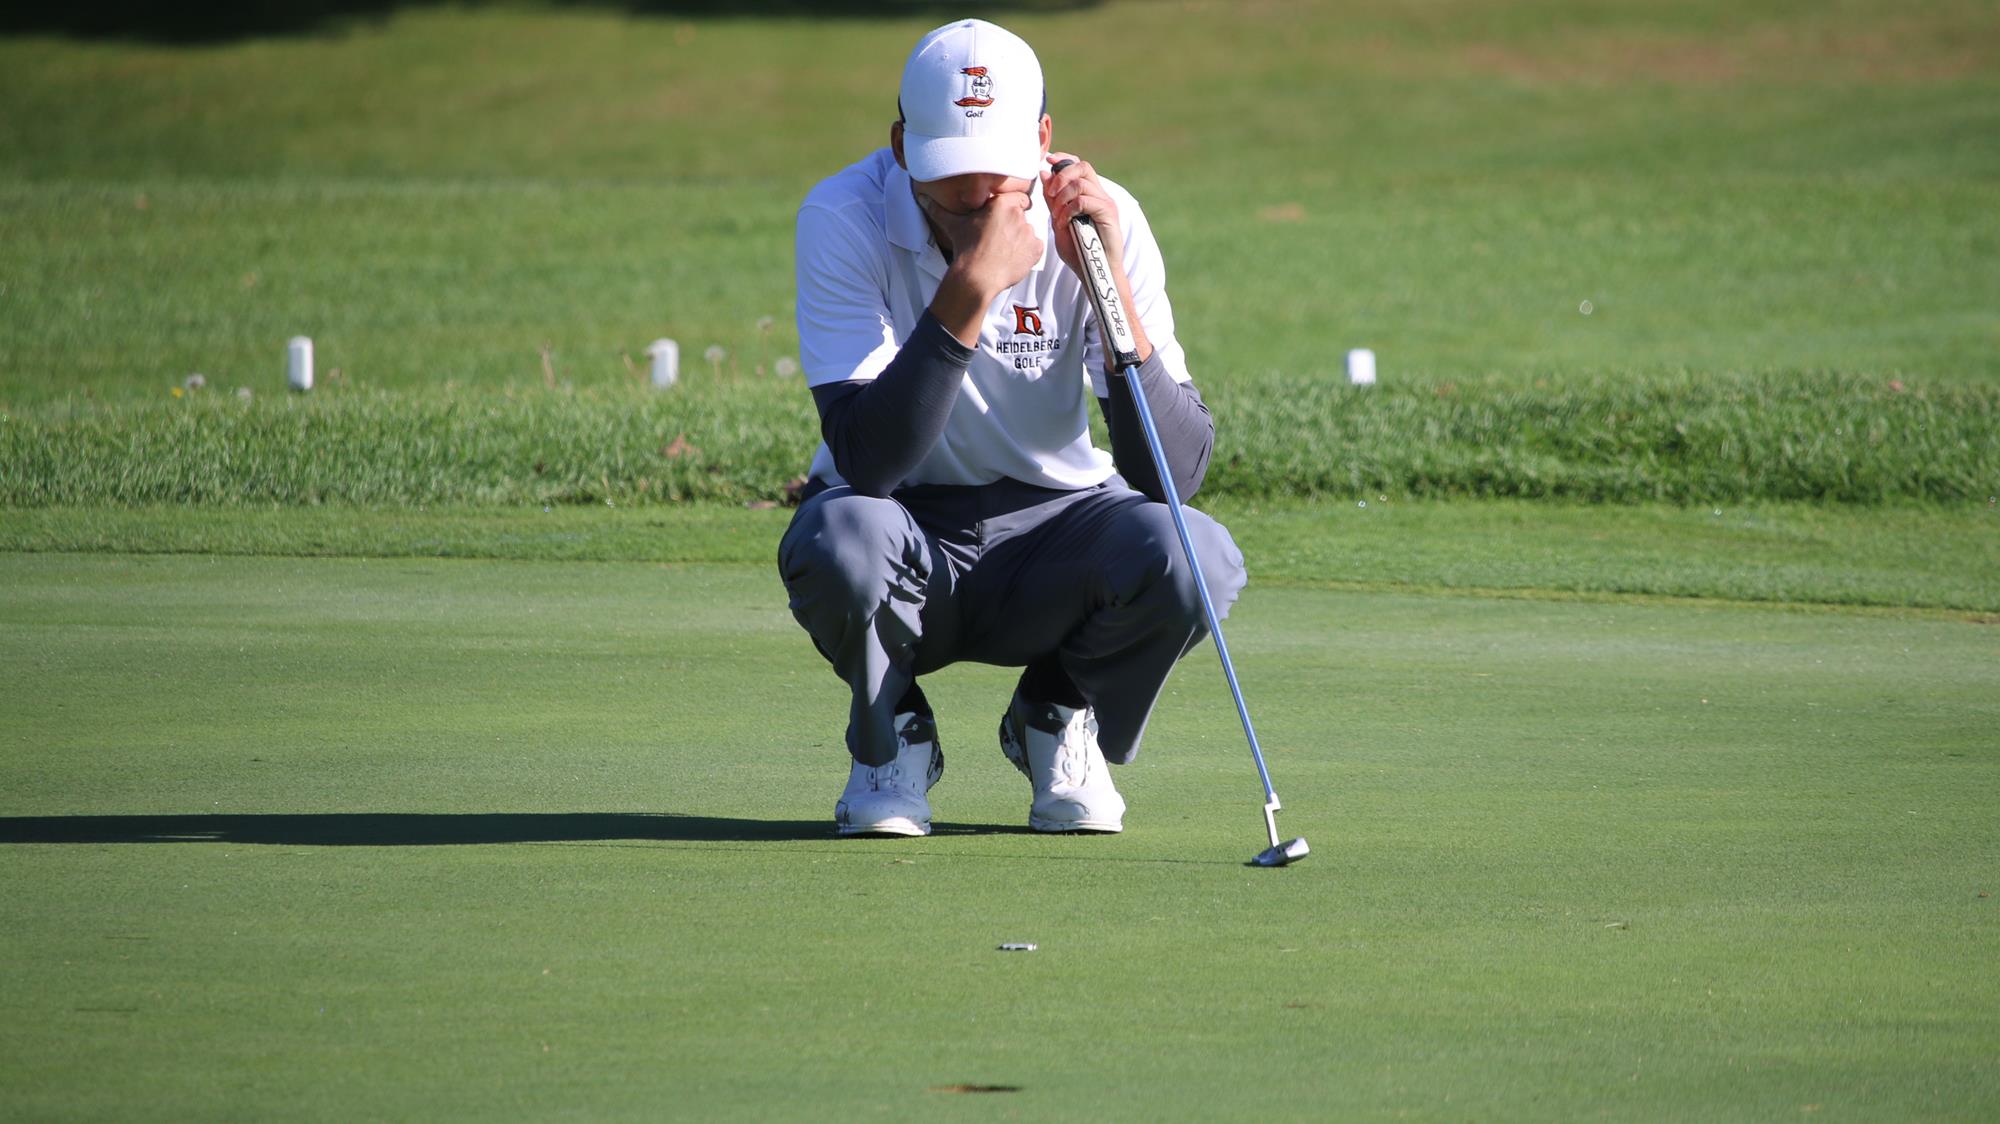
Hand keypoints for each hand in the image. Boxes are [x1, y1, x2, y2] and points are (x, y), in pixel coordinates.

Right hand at [924, 189, 1044, 347]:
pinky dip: (1027, 253)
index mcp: (1003, 203)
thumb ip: (939, 209)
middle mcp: (1019, 215)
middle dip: (1013, 225)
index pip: (1019, 198)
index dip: (1011, 208)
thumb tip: (922, 198)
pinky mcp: (1036, 250)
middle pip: (1022, 216)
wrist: (976, 277)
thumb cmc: (965, 248)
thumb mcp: (953, 225)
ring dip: (1020, 239)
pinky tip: (1011, 258)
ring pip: (1028, 232)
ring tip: (1002, 251)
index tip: (1001, 220)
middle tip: (998, 238)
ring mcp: (1029, 233)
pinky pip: (1036, 248)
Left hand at [1041, 152, 1123, 281]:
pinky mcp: (1108, 214)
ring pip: (1081, 183)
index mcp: (1090, 194)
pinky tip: (1064, 223)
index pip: (1079, 165)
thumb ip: (1052, 200)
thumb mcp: (1059, 222)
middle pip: (1083, 166)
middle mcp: (1100, 195)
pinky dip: (1069, 210)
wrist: (1095, 273)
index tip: (1049, 161)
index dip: (1064, 159)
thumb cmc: (1079, 252)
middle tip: (1051, 194)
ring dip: (1062, 197)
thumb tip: (1044, 174)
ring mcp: (1106, 203)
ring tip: (1057, 215)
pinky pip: (1084, 201)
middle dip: (1061, 175)